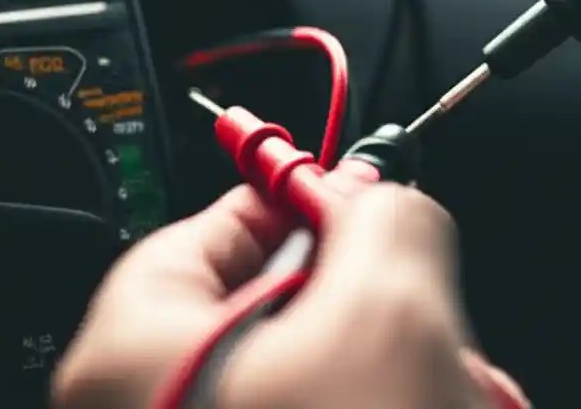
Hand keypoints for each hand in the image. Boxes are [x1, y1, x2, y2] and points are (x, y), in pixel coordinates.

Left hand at [52, 174, 526, 408]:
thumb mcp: (390, 315)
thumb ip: (386, 219)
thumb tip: (384, 194)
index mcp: (128, 355)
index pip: (207, 228)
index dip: (295, 198)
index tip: (356, 194)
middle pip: (264, 310)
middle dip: (369, 308)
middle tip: (428, 318)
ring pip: (303, 379)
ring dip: (393, 370)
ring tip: (452, 388)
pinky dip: (376, 403)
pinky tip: (435, 407)